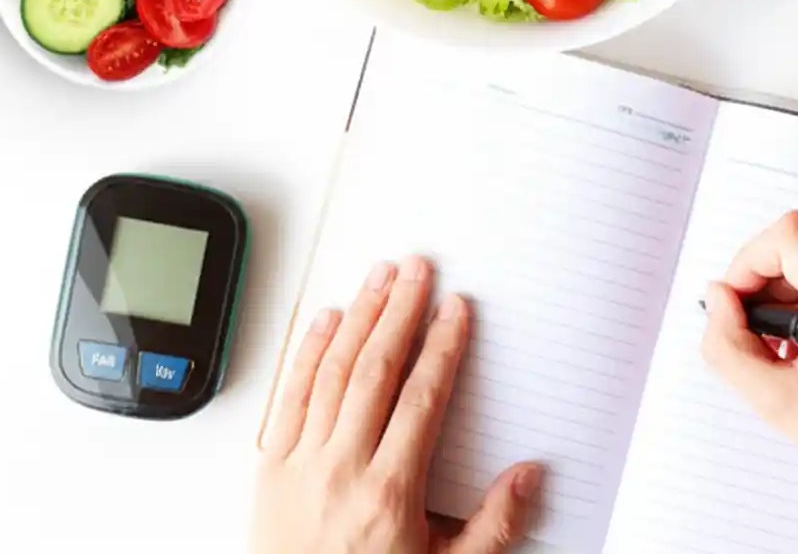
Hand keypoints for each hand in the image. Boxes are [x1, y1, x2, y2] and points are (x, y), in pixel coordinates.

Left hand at [251, 256, 542, 553]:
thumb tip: (528, 476)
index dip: (442, 347)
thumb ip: (492, 526)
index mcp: (389, 494)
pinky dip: (307, 353)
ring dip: (357, 318)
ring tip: (378, 279)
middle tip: (417, 271)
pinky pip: (289, 399)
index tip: (455, 310)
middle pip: (375, 371)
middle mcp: (341, 471)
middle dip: (399, 312)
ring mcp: (299, 467)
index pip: (422, 399)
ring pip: (330, 373)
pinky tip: (324, 321)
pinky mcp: (269, 472)